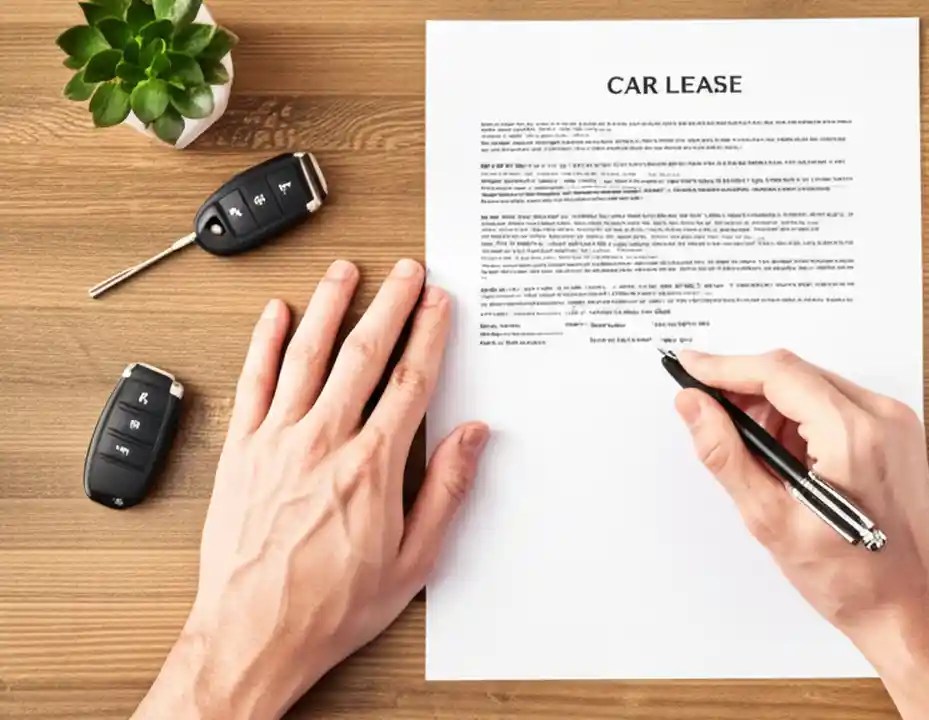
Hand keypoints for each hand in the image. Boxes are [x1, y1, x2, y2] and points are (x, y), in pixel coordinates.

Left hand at [135, 259, 487, 719]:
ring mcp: (277, 442)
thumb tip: (472, 439)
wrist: (255, 635)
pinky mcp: (240, 453)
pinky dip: (264, 344)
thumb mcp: (413, 561)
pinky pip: (253, 383)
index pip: (410, 381)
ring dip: (329, 307)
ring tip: (345, 273)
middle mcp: (323, 443)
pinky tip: (274, 315)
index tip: (439, 305)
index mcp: (372, 467)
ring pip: (306, 355)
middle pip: (363, 355)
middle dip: (391, 305)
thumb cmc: (330, 606)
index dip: (429, 334)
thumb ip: (446, 491)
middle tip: (407, 273)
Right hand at [672, 349, 928, 644]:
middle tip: (711, 419)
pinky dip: (804, 421)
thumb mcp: (773, 521)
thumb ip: (726, 455)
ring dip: (776, 410)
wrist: (911, 611)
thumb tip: (694, 407)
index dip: (726, 366)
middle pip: (797, 374)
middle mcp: (883, 417)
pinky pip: (838, 404)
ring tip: (759, 462)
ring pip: (815, 386)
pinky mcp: (898, 433)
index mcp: (855, 436)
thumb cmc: (854, 580)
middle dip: (747, 391)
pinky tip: (790, 462)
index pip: (778, 373)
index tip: (690, 368)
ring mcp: (896, 423)